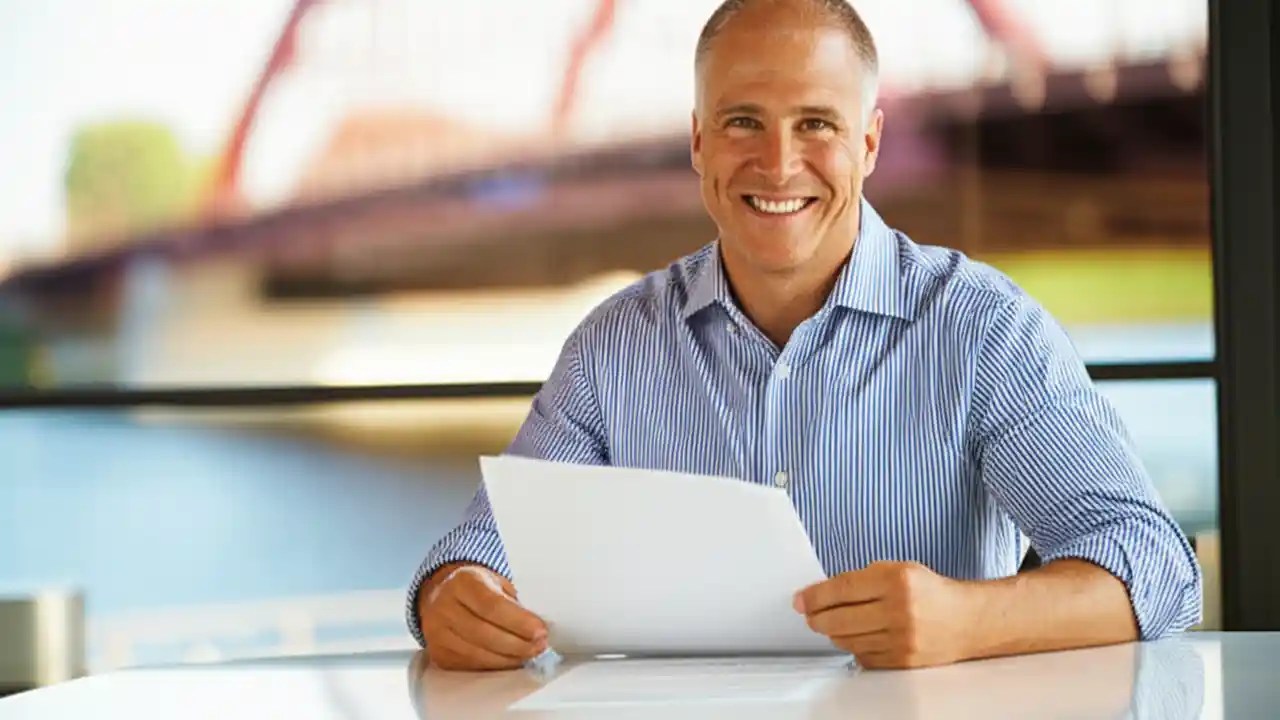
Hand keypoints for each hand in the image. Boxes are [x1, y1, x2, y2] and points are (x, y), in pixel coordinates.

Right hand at [420, 565, 548, 670]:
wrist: (442, 595)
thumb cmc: (477, 588)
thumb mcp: (496, 583)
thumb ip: (513, 604)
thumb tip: (537, 630)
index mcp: (462, 582)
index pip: (492, 606)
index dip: (519, 622)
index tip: (541, 631)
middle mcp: (444, 607)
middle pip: (484, 633)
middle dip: (518, 644)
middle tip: (539, 646)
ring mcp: (436, 633)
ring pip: (477, 654)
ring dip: (509, 658)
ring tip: (529, 654)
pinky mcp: (438, 654)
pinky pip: (470, 665)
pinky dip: (495, 665)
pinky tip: (510, 660)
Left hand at [794, 561, 974, 669]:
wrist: (967, 620)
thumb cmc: (929, 591)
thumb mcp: (897, 570)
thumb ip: (859, 580)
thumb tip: (818, 595)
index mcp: (896, 580)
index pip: (841, 589)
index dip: (814, 596)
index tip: (800, 600)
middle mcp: (899, 610)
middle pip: (838, 619)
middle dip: (817, 617)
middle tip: (810, 614)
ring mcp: (902, 639)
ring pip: (846, 641)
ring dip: (834, 632)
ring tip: (836, 623)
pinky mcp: (902, 661)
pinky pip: (862, 657)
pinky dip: (854, 646)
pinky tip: (859, 636)